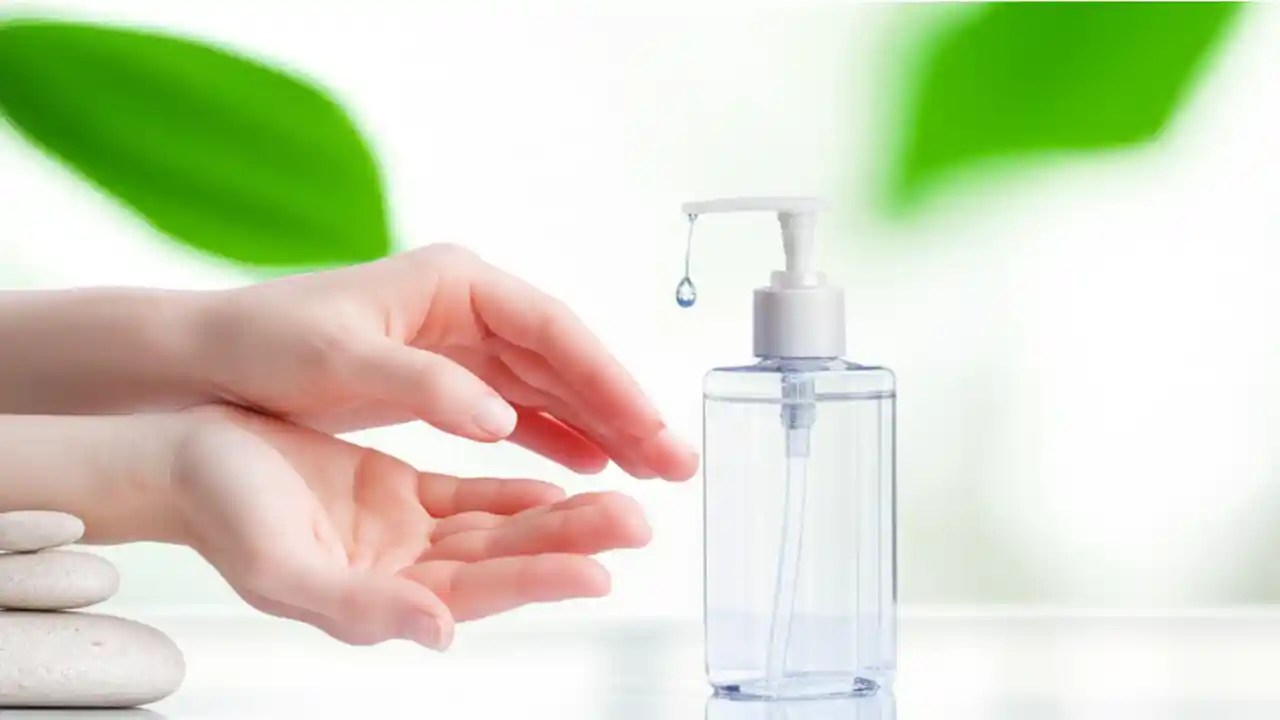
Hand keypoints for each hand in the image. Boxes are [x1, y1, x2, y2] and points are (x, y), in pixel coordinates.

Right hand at [170, 406, 651, 648]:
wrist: (186, 459)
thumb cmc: (221, 512)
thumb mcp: (282, 570)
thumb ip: (359, 610)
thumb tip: (437, 633)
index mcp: (382, 595)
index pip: (480, 589)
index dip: (539, 579)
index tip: (599, 571)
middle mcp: (404, 571)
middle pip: (504, 558)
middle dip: (570, 542)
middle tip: (633, 522)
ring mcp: (404, 535)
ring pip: (497, 527)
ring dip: (556, 516)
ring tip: (616, 502)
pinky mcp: (398, 497)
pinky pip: (470, 498)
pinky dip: (513, 493)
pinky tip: (555, 482)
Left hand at [197, 244, 696, 480]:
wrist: (210, 359)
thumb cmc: (266, 345)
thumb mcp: (337, 362)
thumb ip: (422, 386)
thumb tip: (500, 417)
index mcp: (453, 283)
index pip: (553, 330)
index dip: (608, 380)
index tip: (651, 429)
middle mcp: (467, 305)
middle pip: (565, 357)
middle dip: (621, 409)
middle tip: (675, 462)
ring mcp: (459, 339)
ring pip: (548, 383)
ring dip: (598, 426)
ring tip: (648, 471)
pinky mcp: (445, 374)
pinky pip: (517, 403)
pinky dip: (553, 433)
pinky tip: (585, 464)